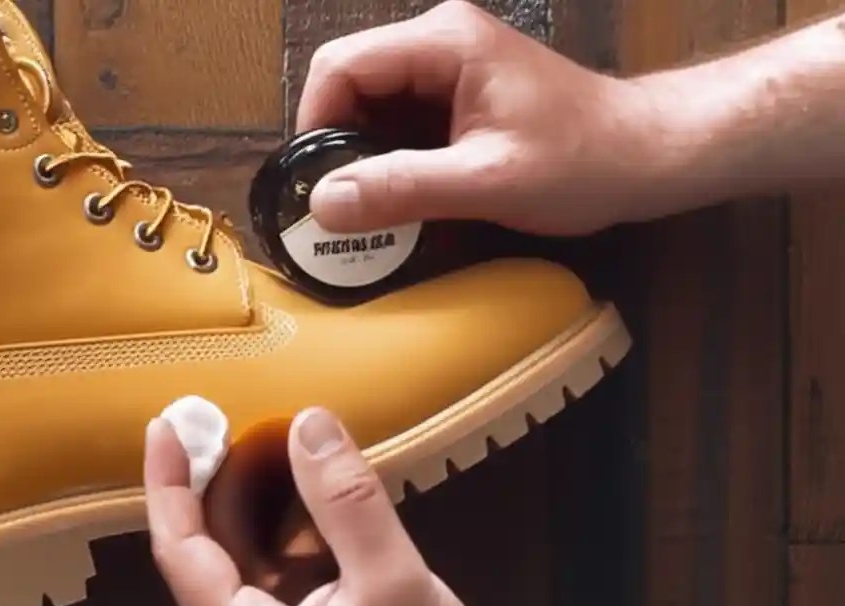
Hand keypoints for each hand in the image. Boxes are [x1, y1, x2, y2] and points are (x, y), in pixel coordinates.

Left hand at [143, 407, 548, 605]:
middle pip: (204, 556)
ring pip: (237, 565)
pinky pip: (267, 581)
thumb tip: (309, 427)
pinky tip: (300, 497)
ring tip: (263, 447)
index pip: (180, 554)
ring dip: (249, 505)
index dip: (168, 484)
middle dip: (211, 485)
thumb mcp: (396, 583)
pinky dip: (278, 534)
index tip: (168, 427)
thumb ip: (348, 502)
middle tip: (217, 423)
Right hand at [298, 0, 667, 236]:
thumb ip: (403, 188)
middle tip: (340, 206)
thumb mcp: (487, 182)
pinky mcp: (454, 94)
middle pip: (348, 84)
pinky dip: (389, 161)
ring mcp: (445, 66)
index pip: (340, 66)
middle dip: (337, 146)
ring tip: (370, 209)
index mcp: (442, 42)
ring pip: (368, 107)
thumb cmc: (583, 162)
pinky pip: (397, 121)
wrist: (647, 156)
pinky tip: (401, 199)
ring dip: (363, 158)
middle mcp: (437, 41)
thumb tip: (324, 203)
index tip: (315, 185)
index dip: (314, 125)